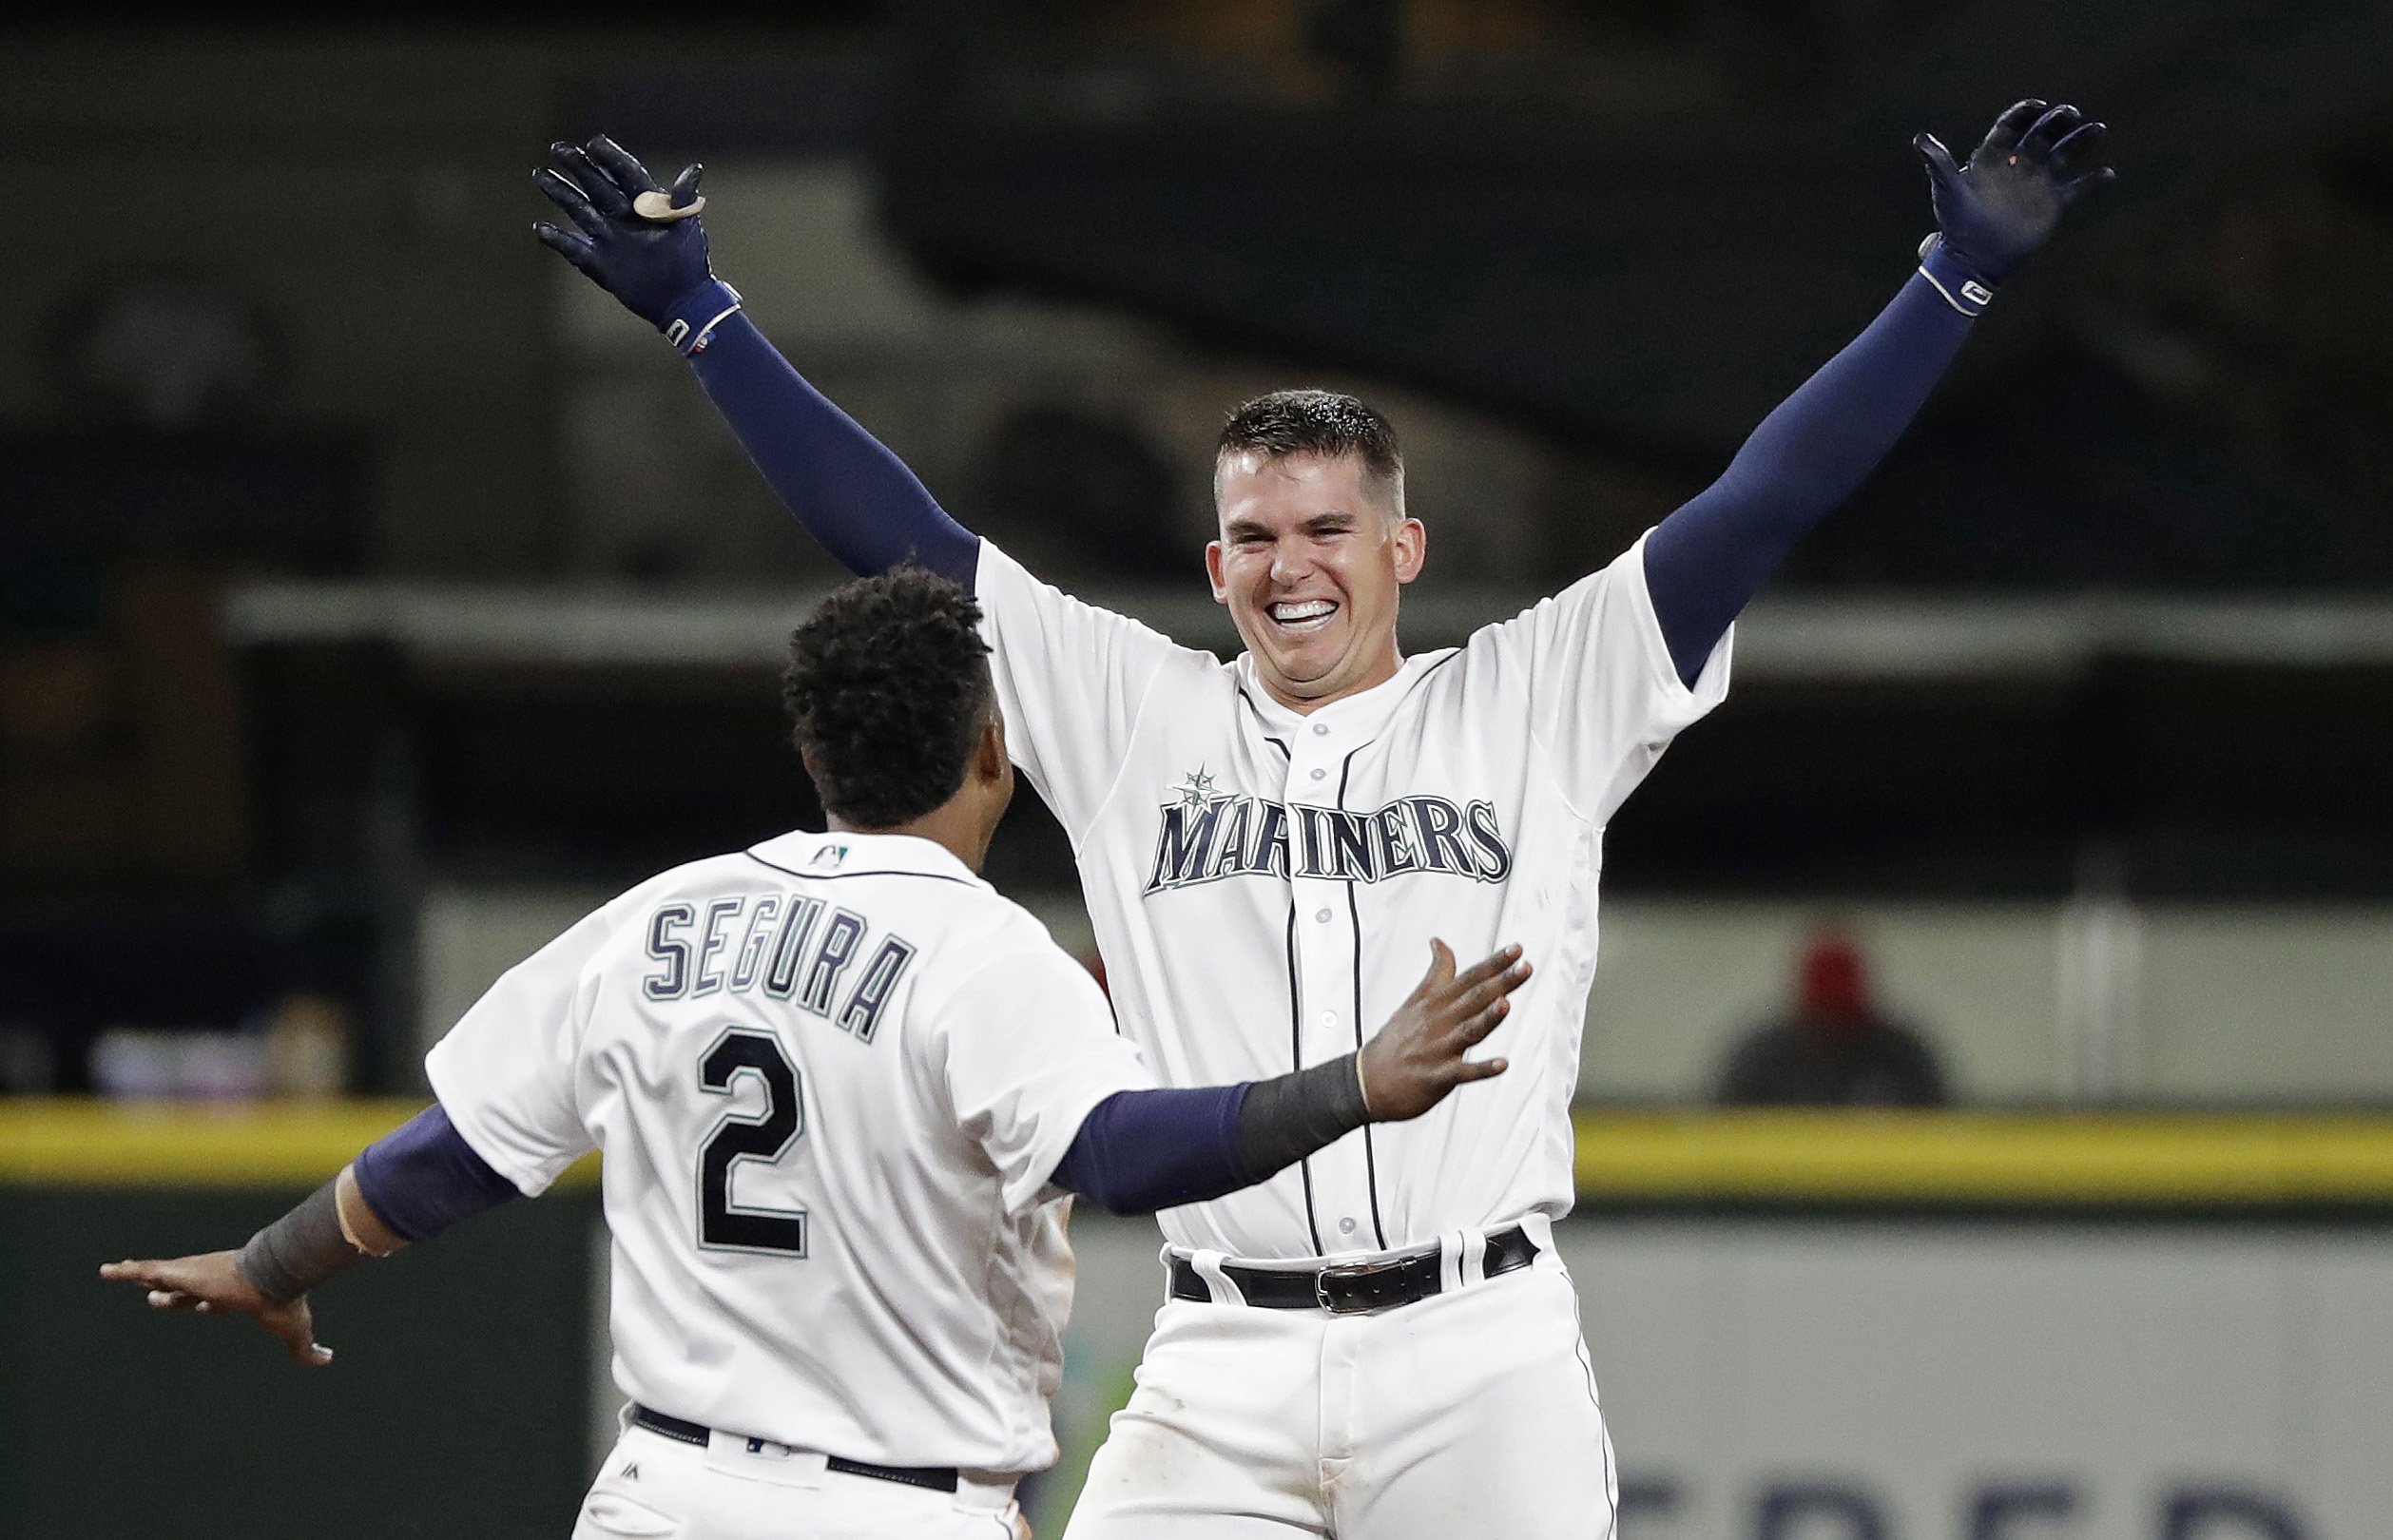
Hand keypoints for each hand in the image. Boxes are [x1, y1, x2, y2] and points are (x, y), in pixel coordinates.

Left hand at [100, 1250, 332, 1367]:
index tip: (198, 1309)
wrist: (273, 1276)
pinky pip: (145, 1270)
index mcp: (231, 1296)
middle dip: (168, 1293)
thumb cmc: (281, 1300)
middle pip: (182, 1290)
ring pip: (160, 1276)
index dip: (200, 1306)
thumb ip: (304, 1348)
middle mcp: (209, 1283)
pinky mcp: (180, 1272)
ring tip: (115, 1273)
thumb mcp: (294, 1330)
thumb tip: (327, 1360)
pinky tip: (106, 1271)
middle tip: (153, 1297)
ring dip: (138, 1276)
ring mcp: (193, 1275)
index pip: (209, 1302)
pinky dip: (125, 1271)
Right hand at [533, 135, 713, 327]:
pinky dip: (557, 239)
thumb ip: (683, 200)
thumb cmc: (691, 262)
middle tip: (558, 147)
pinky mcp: (599, 262)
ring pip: (579, 209)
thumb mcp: (686, 227)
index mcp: (646, 204)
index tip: (594, 143)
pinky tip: (540, 228)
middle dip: (578, 166)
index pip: (625, 174)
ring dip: (560, 192)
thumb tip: (694, 169)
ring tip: (540, 173)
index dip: (611, 158)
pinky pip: (573, 248)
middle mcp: (623, 216)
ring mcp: (609, 237)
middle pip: (596, 185)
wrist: (684, 302)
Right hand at [1357, 940, 1528, 1120]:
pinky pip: (1463, 1073)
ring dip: (1488, 1018)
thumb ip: (1437, 971)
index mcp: (1437, 1002)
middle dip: (1501, 982)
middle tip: (1523, 967)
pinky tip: (1502, 1064)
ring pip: (1469, 1031)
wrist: (1368, 1079)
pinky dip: (1483, 1069)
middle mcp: (1440, 1022)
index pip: (1470, 977)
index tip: (1516, 949)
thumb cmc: (1396, 1039)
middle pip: (1475, 998)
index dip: (1494, 963)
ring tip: (1506, 1004)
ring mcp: (1439, 1049)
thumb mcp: (1416, 998)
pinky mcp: (1438, 1076)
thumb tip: (1439, 942)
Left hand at [1915, 99, 2114, 284]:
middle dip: (2057, 121)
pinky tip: (2108, 174)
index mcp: (1993, 158)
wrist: (1974, 260)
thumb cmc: (1957, 225)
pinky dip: (2094, 182)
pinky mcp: (2053, 204)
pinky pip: (2078, 189)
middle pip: (2042, 134)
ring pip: (2065, 153)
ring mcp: (2037, 183)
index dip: (2024, 113)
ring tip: (2099, 128)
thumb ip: (1938, 163)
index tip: (2038, 106)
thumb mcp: (1948, 191)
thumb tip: (1920, 138)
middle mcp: (2018, 165)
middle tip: (2070, 113)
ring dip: (2082, 140)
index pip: (2011, 127)